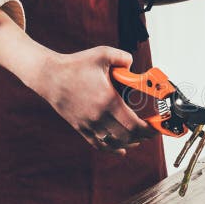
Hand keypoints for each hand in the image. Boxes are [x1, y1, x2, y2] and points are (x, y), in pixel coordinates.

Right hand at [30, 47, 157, 154]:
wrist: (49, 76)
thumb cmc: (75, 66)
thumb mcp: (102, 54)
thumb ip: (123, 57)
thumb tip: (133, 65)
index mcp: (108, 101)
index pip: (134, 124)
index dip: (148, 129)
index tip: (155, 127)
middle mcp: (99, 116)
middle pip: (127, 136)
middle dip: (142, 136)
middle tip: (151, 132)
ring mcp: (89, 124)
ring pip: (114, 143)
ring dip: (129, 143)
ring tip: (139, 139)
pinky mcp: (80, 127)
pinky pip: (98, 144)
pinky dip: (112, 148)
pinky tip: (120, 149)